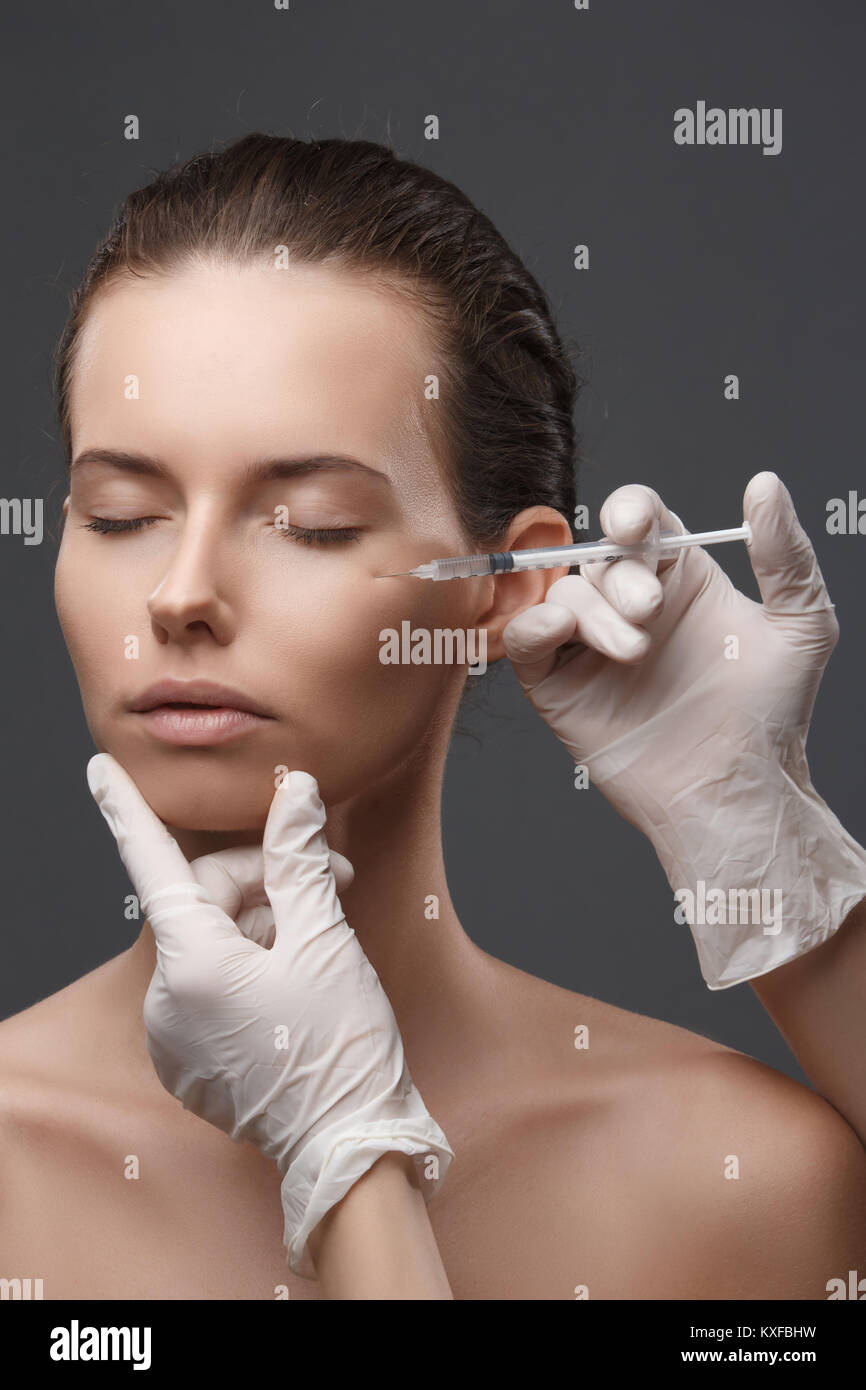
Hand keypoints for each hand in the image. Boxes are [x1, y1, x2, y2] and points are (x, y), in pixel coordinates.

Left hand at [86, 754, 453, 1276]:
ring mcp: (172, 1036)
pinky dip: (247, 966)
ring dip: (261, 923)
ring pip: (209, 942)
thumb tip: (295, 791)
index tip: (98, 769)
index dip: (126, 811)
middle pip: (204, 900)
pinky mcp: (186, 1060)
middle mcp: (167, 1002)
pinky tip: (294, 978)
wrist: (349, 1147)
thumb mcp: (327, 941)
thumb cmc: (340, 1046)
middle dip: (263, 880)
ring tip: (318, 937)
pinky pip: (206, 987)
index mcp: (193, 966)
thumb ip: (300, 860)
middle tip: (330, 881)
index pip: (154, 865)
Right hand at [502, 472, 865, 987]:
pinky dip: (534, 626)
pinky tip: (561, 633)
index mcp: (680, 580)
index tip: (632, 523)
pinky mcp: (558, 686)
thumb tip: (766, 485)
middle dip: (622, 579)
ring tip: (634, 654)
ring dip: (594, 614)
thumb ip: (786, 553)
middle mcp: (631, 607)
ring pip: (565, 593)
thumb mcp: (801, 625)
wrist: (732, 788)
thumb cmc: (770, 716)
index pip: (640, 521)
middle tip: (650, 616)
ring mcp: (591, 646)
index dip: (628, 511)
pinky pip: (527, 639)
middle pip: (599, 556)